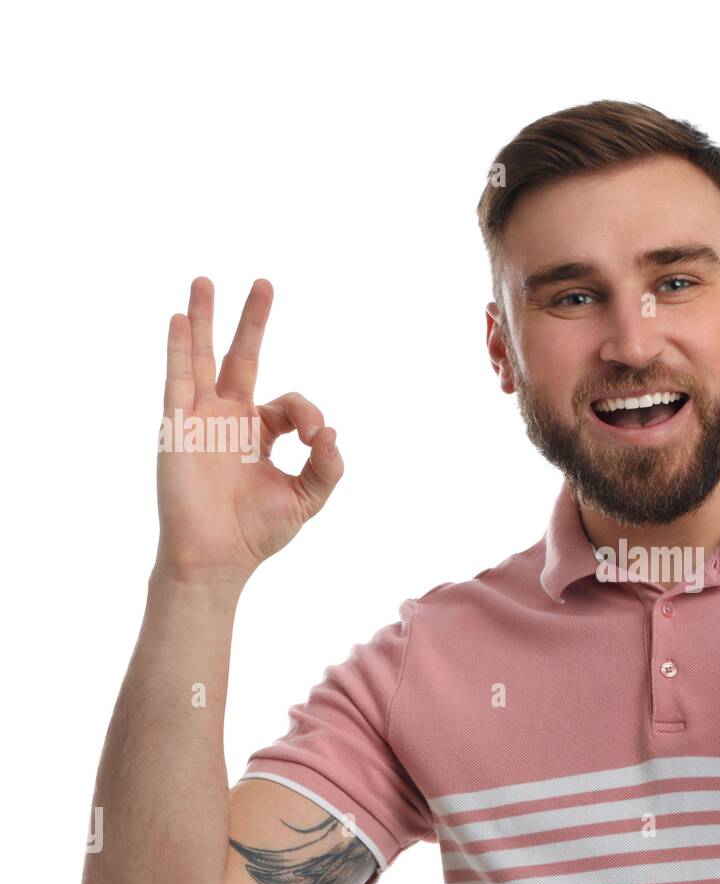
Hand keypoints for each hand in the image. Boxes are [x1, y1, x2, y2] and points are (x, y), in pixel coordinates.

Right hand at [155, 277, 343, 584]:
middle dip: (253, 322)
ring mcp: (202, 419)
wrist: (216, 558)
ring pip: (203, 359)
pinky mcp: (178, 427)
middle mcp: (230, 418)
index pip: (291, 405)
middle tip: (264, 283)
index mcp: (260, 433)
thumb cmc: (256, 532)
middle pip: (243, 358)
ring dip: (206, 320)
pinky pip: (178, 381)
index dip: (310, 416)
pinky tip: (181, 319)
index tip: (318, 439)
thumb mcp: (306, 498)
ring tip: (204, 281)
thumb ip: (327, 467)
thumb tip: (333, 434)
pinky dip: (180, 350)